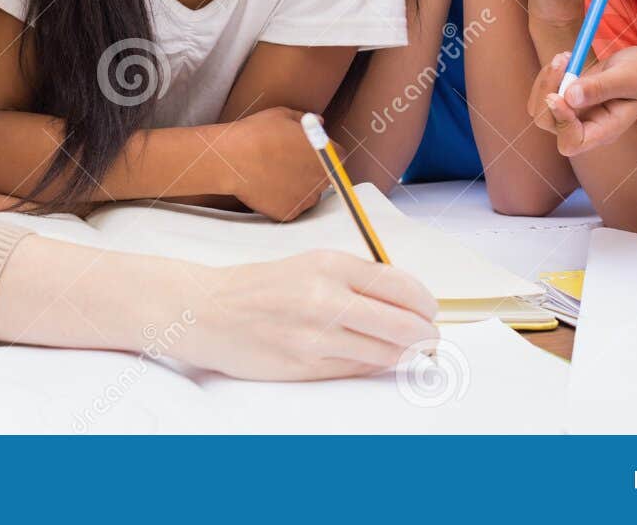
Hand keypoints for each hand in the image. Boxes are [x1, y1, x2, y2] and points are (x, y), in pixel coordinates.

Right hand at [175, 251, 439, 379]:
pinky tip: (372, 357)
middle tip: (428, 336)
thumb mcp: (311, 265)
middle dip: (424, 334)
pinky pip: (357, 371)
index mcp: (330, 265)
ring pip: (384, 353)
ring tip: (406, 349)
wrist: (208, 310)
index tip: (429, 310)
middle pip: (402, 325)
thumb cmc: (260, 287)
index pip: (400, 286)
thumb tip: (405, 303)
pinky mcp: (305, 367)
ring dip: (403, 354)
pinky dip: (373, 365)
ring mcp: (315, 337)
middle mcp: (325, 299)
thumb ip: (356, 280)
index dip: (424, 303)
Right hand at [222, 107, 329, 221]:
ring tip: (275, 174)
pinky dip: (282, 200)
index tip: (309, 151)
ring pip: (308, 195)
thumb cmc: (258, 133)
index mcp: (329, 155)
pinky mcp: (289, 213)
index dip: (323, 153)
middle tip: (288, 162)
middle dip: (311, 171)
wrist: (233, 158)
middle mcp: (324, 180)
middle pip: (324, 177)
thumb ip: (306, 120)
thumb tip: (319, 122)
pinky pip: (291, 207)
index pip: (337, 156)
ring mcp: (307, 199)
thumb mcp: (284, 115)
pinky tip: (267, 186)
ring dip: (299, 187)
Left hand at [531, 46, 636, 155]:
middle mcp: (584, 127)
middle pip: (548, 122)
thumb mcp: (630, 77)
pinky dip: (548, 75)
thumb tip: (568, 97)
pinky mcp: (565, 101)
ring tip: (567, 56)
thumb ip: (602, 87)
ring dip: (547, 80)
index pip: (572, 142)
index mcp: (605, 131)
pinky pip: (542, 93)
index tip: (560, 95)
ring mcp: (572, 115)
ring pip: (540, 108)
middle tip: (565, 60)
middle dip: (548, 89)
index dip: (562, 122)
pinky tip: (566, 60)